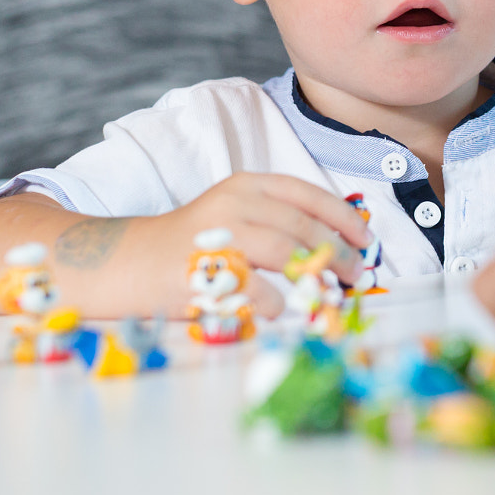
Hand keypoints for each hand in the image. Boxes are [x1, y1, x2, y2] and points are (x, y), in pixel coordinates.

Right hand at [151, 172, 367, 316]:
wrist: (129, 260)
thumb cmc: (193, 243)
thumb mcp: (236, 213)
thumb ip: (278, 221)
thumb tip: (337, 246)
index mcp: (247, 185)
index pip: (307, 194)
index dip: (342, 217)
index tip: (365, 239)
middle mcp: (234, 203)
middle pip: (303, 225)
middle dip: (338, 252)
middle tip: (357, 275)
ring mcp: (217, 235)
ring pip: (284, 252)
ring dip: (316, 275)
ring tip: (329, 293)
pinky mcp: (202, 270)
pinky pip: (254, 288)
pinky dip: (275, 302)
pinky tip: (280, 308)